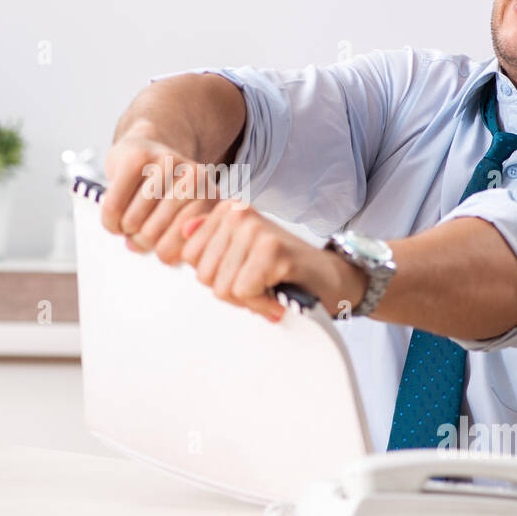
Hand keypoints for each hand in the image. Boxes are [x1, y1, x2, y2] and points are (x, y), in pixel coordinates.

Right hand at [101, 123, 221, 264]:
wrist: (146, 149)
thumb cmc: (161, 195)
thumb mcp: (180, 220)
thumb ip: (178, 243)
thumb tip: (165, 256)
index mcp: (210, 198)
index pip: (184, 246)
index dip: (164, 253)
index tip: (159, 245)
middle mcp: (194, 177)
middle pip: (154, 235)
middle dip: (139, 240)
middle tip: (137, 231)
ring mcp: (167, 164)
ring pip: (132, 222)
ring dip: (122, 229)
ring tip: (128, 221)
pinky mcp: (137, 157)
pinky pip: (114, 206)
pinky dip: (108, 220)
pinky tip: (113, 216)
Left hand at [178, 200, 367, 320]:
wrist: (333, 278)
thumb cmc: (286, 270)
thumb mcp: (242, 254)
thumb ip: (212, 243)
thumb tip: (183, 230)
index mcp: (226, 211)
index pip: (187, 256)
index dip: (214, 277)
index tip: (242, 274)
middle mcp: (238, 213)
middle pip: (202, 274)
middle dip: (230, 291)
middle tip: (259, 284)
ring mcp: (255, 229)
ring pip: (221, 286)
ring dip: (248, 299)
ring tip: (269, 287)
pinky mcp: (272, 250)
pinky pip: (244, 292)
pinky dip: (262, 304)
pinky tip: (279, 294)